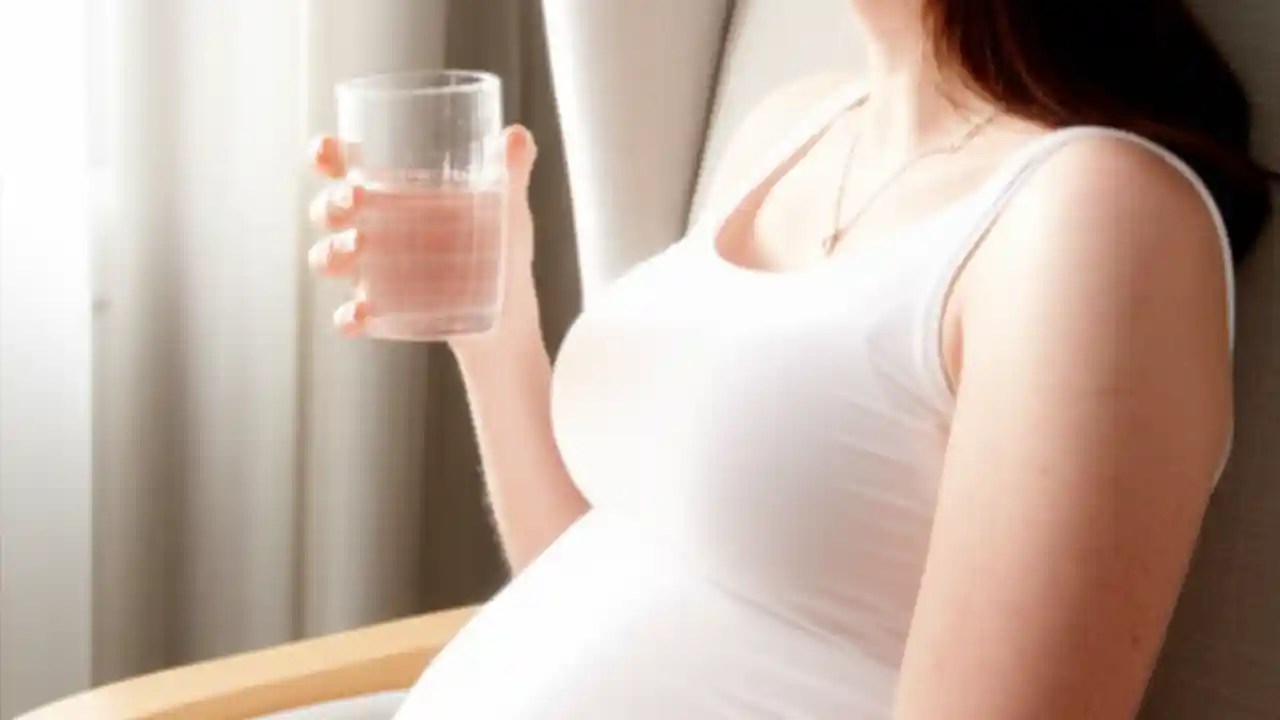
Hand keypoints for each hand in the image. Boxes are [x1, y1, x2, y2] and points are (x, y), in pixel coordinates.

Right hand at [307, 125, 541, 348]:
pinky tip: (360, 314)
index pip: (346, 166)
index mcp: (394, 193)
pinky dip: (350, 316)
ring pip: (329, 258)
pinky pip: (351, 316)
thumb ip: (511, 171)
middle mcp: (374, 228)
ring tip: (360, 248)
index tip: (325, 149)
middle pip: (329, 209)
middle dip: (332, 203)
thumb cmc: (500, 244)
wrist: (510, 309)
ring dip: (332, 253)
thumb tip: (517, 135)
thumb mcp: (507, 206)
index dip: (326, 155)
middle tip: (357, 199)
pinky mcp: (384, 313)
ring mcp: (374, 272)